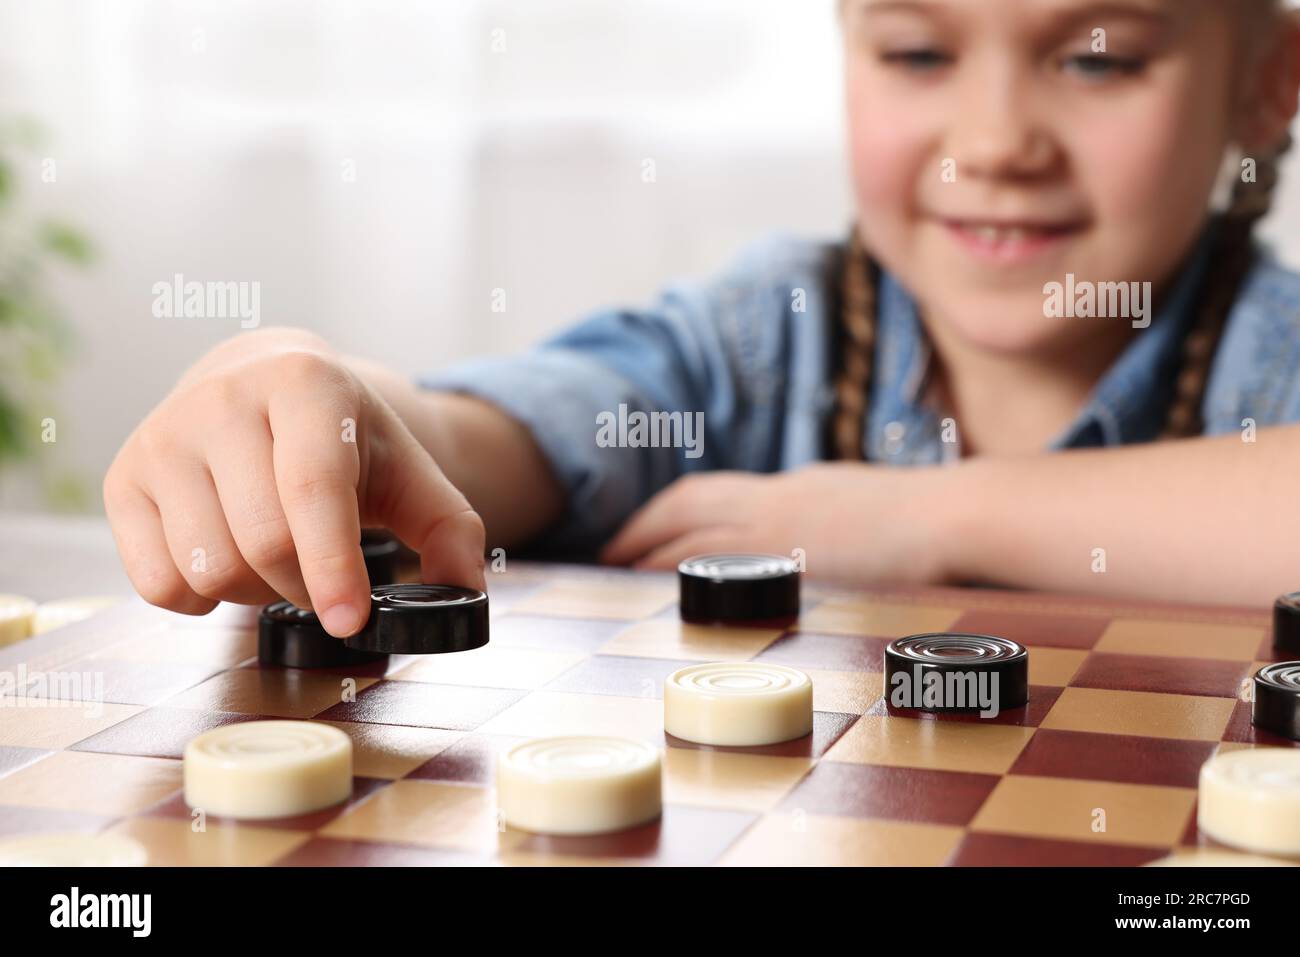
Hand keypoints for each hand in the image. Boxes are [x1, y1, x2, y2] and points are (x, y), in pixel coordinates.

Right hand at [103, 327, 485, 635]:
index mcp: (303, 383)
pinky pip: (157, 584)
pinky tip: (227, 559)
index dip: (332, 565)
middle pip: (262, 543)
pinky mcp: (121, 479)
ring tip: (277, 558)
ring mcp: (162, 437)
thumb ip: (450, 529)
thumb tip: (464, 591)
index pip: (312, 488)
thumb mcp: (408, 469)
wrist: (260, 385)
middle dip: (305, 584)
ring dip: (256, 592)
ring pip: (208, 569)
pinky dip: (202, 599)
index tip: (350, 619)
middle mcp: (221, 399)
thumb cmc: (343, 438)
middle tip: (324, 576)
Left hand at [599, 462, 955, 584]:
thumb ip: (816, 515)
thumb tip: (798, 537)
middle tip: (610, 552)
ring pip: (692, 529)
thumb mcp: (853, 503)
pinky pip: (716, 562)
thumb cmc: (920, 515)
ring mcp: (780, 525)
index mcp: (790, 486)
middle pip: (688, 502)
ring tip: (617, 570)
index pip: (710, 493)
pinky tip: (661, 588)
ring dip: (648, 547)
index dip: (668, 512)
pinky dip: (682, 570)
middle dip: (643, 526)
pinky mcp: (789, 556)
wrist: (951, 515)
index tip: (644, 532)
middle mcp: (775, 498)